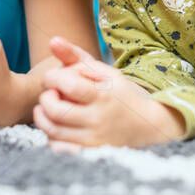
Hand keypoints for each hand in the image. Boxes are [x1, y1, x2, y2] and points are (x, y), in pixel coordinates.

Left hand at [33, 37, 185, 149]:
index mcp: (103, 95)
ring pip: (53, 132)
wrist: (151, 126)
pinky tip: (57, 126)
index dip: (51, 78)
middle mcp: (98, 120)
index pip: (66, 85)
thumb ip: (76, 56)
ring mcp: (94, 140)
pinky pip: (59, 150)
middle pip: (55, 110)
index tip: (52, 77)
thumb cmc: (123, 95)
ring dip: (43, 117)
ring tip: (49, 107)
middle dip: (45, 98)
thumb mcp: (105, 72)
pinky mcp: (90, 154)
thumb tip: (52, 40)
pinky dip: (51, 137)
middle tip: (50, 93)